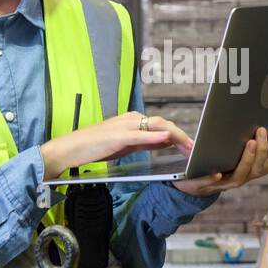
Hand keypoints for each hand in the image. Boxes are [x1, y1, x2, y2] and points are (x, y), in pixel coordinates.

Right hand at [40, 111, 192, 179]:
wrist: (69, 149)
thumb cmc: (95, 148)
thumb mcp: (124, 145)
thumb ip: (143, 143)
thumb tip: (164, 143)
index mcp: (133, 121)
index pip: (162, 126)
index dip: (179, 135)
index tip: (192, 146)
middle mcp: (131, 119)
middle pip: (164, 124)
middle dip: (183, 136)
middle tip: (197, 148)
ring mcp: (125, 126)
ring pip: (156, 127)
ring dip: (176, 136)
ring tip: (190, 147)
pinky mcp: (117, 136)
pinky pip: (140, 135)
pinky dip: (155, 138)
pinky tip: (166, 141)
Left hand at [174, 126, 267, 196]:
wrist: (190, 183)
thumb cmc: (215, 166)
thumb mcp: (236, 161)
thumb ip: (255, 159)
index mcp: (247, 172)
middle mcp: (238, 179)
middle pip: (257, 169)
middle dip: (263, 150)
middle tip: (261, 130)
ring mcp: (221, 184)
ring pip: (239, 177)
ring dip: (247, 160)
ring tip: (251, 142)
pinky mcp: (202, 185)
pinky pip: (209, 183)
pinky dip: (213, 178)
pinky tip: (218, 173)